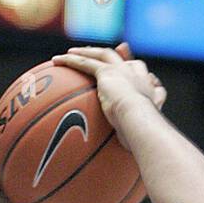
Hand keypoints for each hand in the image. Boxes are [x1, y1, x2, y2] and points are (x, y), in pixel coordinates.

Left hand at [51, 42, 165, 146]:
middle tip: (95, 55)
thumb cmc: (142, 136)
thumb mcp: (139, 134)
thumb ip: (131, 136)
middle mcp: (136, 75)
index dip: (130, 70)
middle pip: (120, 59)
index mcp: (146, 87)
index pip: (138, 72)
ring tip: (71, 53)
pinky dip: (71, 61)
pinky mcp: (108, 72)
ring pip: (101, 56)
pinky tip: (57, 60)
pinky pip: (86, 63)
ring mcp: (122, 71)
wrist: (141, 123)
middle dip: (108, 55)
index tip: (123, 72)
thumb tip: (124, 150)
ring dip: (86, 53)